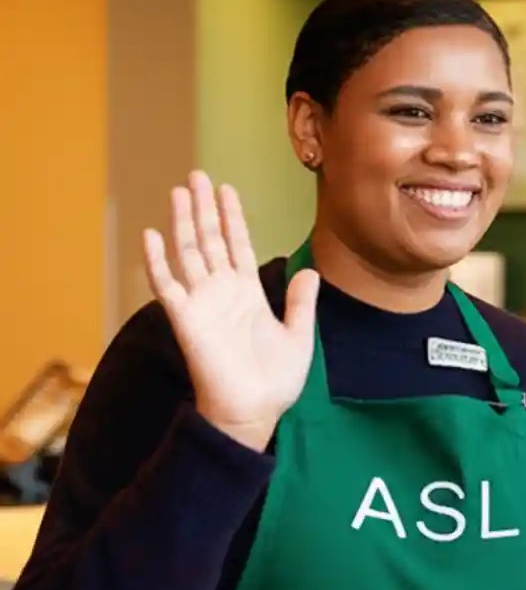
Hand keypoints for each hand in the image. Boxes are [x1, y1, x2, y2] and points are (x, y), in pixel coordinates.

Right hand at [143, 170, 319, 451]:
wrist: (254, 413)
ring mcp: (202, 303)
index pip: (237, 246)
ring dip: (183, 222)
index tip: (227, 190)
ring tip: (180, 191)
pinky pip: (167, 285)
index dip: (232, 218)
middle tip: (198, 175)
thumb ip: (300, 303)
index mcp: (248, 294)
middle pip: (211, 240)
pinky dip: (157, 261)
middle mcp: (222, 293)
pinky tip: (151, 234)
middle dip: (204, 208)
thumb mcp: (299, 337)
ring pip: (189, 253)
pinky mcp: (186, 320)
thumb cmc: (275, 382)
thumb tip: (309, 271)